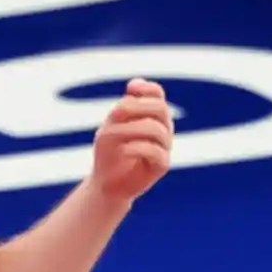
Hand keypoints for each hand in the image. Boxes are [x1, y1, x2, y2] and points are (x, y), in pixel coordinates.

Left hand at [90, 79, 173, 202]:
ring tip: (112, 137)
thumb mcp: (110, 127)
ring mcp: (165, 146)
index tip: (129, 89)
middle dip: (136, 108)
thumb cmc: (109, 152)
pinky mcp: (162, 165)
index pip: (157, 93)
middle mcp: (163, 128)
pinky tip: (123, 150)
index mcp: (151, 115)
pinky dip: (135, 148)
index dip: (146, 88)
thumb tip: (132, 90)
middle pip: (160, 108)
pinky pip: (154, 151)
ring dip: (130, 129)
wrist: (107, 183)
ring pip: (156, 129)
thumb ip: (122, 110)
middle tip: (114, 117)